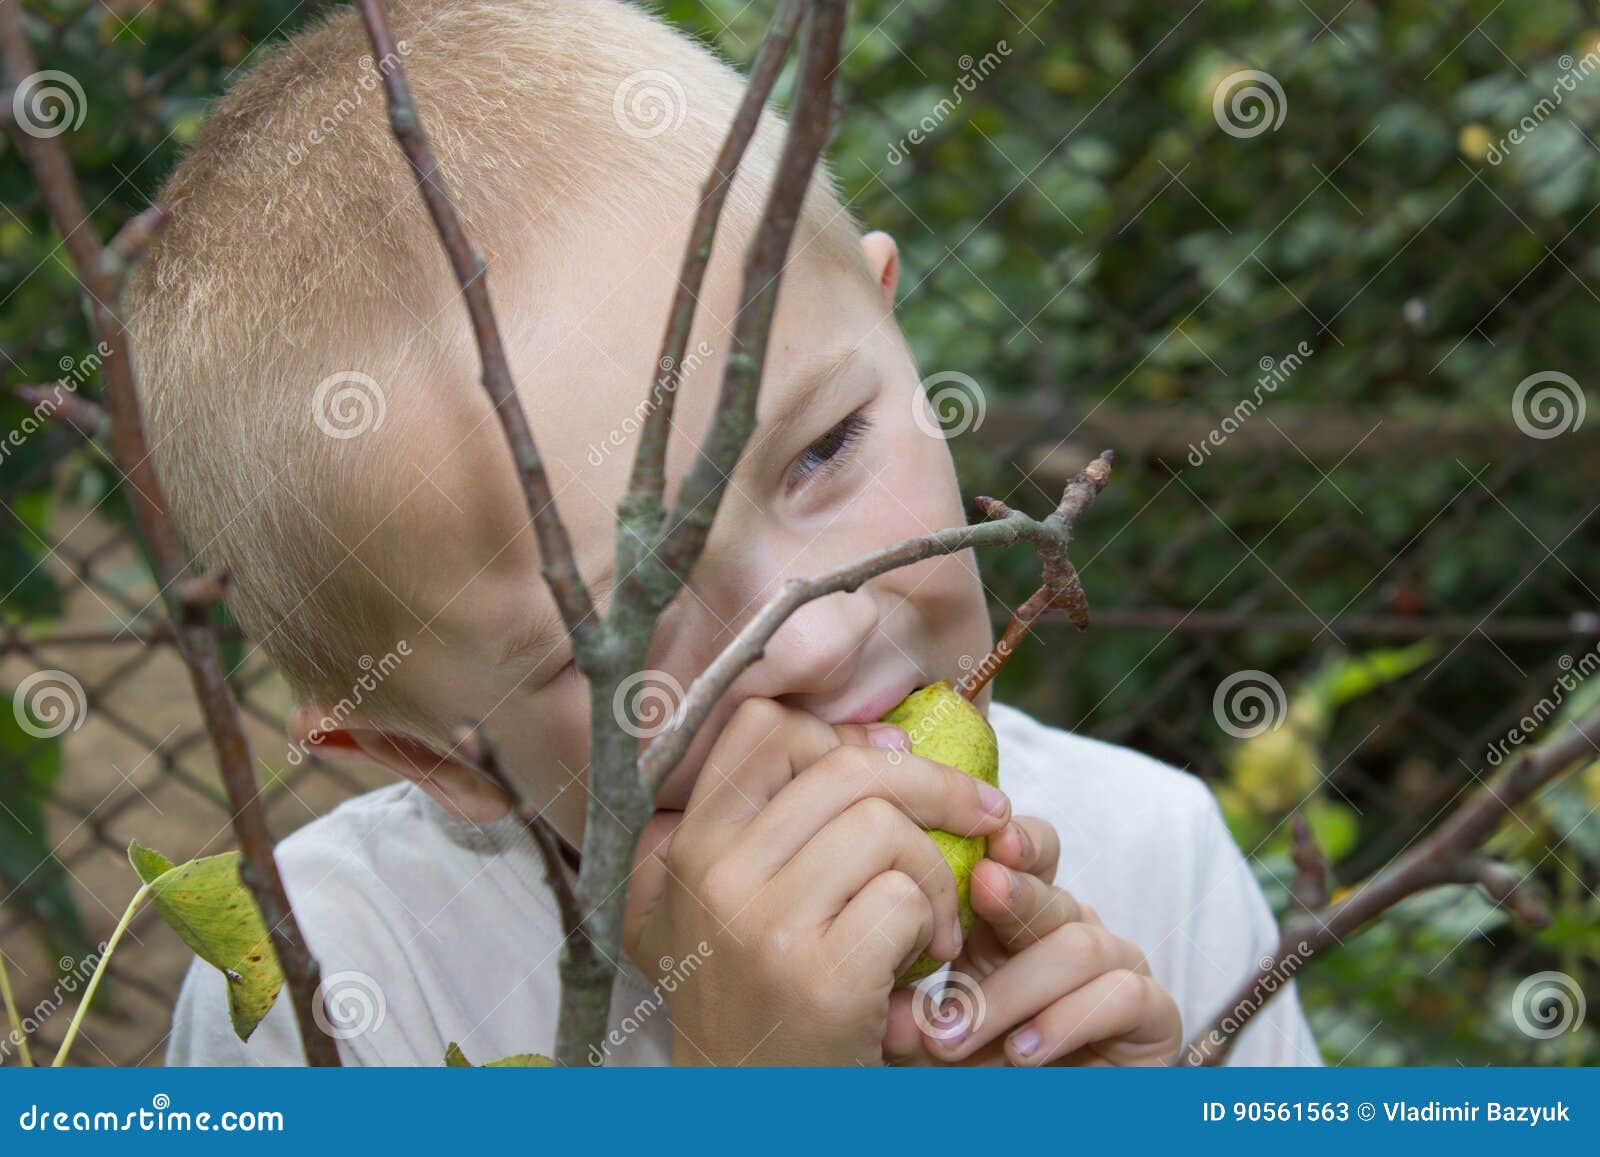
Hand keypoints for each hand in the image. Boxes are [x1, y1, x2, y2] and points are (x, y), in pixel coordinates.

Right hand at [624, 698, 1013, 1064]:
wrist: (749, 1119)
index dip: (843, 733)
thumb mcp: (712, 908)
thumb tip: (874, 738)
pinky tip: (927, 964)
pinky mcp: (819, 975)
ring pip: (885, 826)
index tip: (893, 764)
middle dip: (935, 784)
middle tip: (982, 816)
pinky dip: (937, 923)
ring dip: (936, 871)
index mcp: (686, 846)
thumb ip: (755, 823)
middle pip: (845, 766)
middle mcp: (712, 874)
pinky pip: (905, 896)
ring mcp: (761, 924)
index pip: (764, 726)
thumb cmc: (753, 1005)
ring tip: (933, 921)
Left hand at [883, 816, 1181, 1065]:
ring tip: (961, 1037)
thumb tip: (895, 1016)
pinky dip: (1067, 1022)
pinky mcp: (1155, 1014)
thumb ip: (918, 1018)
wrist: (1047, 1128)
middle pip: (1050, 891)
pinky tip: (1024, 1052)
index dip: (1013, 842)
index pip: (1025, 856)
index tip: (982, 848)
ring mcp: (1119, 967)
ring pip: (1080, 945)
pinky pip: (1122, 995)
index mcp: (1018, 918)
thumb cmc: (987, 1072)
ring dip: (1014, 992)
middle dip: (1011, 895)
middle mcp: (1073, 930)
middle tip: (977, 891)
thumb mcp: (941, 1037)